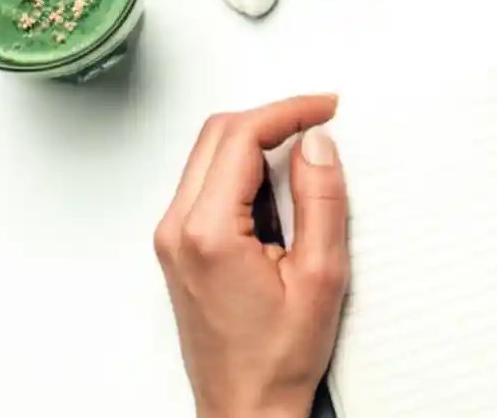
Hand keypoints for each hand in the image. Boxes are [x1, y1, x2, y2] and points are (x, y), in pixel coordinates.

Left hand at [154, 95, 347, 417]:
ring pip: (209, 155)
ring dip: (257, 144)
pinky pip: (207, 185)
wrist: (245, 409)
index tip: (324, 107)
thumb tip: (316, 143)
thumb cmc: (277, 360)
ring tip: (306, 166)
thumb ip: (320, 200)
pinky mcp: (179, 247)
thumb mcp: (320, 276)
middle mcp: (177, 229)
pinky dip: (244, 172)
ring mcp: (172, 238)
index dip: (288, 110)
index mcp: (207, 232)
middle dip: (272, 118)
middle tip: (319, 121)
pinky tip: (280, 196)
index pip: (240, 136)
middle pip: (217, 135)